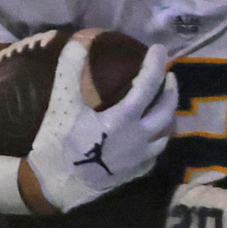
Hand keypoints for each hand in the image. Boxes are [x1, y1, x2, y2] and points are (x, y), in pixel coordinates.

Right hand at [25, 35, 176, 211]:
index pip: (149, 84)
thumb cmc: (59, 143)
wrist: (56, 185)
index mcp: (126, 118)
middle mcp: (140, 138)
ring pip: (166, 134)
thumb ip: (70, 70)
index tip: (160, 49)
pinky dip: (158, 140)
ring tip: (164, 105)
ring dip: (169, 116)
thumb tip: (79, 42)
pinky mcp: (134, 173)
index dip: (156, 64)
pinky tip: (152, 137)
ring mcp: (140, 158)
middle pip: (166, 110)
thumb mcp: (63, 103)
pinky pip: (155, 154)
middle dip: (170, 90)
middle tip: (168, 77)